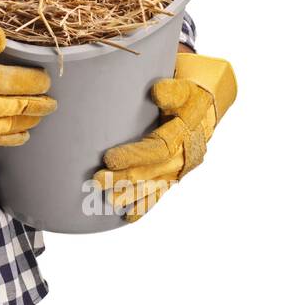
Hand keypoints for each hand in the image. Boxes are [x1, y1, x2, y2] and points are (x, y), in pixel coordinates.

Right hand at [0, 25, 56, 145]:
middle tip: (52, 101)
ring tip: (41, 115)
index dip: (35, 82)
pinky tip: (23, 135)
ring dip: (30, 119)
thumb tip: (2, 36)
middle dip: (39, 103)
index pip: (17, 82)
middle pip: (19, 105)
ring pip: (11, 124)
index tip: (46, 80)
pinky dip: (13, 138)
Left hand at [92, 52, 237, 221]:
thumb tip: (158, 92)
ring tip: (109, 201)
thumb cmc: (189, 95)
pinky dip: (145, 205)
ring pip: (154, 185)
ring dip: (131, 194)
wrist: (206, 109)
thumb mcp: (185, 88)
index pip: (158, 148)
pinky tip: (128, 216)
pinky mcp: (174, 176)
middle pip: (152, 171)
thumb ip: (173, 90)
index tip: (109, 158)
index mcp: (186, 134)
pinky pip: (160, 193)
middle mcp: (184, 156)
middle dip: (125, 178)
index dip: (134, 155)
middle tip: (98, 180)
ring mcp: (179, 169)